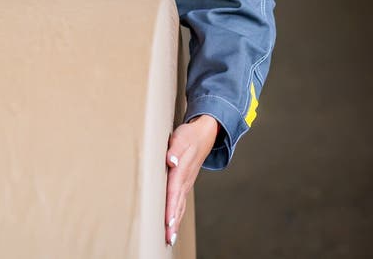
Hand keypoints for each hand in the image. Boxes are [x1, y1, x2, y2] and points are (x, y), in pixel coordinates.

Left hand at [163, 115, 218, 246]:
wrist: (204, 133)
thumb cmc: (189, 136)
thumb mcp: (180, 138)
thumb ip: (174, 150)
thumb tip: (170, 161)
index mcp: (181, 170)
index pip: (174, 191)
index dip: (171, 207)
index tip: (168, 222)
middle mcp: (185, 180)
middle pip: (178, 204)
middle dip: (173, 222)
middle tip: (169, 239)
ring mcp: (186, 183)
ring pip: (180, 205)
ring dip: (176, 222)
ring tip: (170, 238)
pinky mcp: (185, 183)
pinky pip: (181, 202)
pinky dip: (177, 214)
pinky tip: (173, 223)